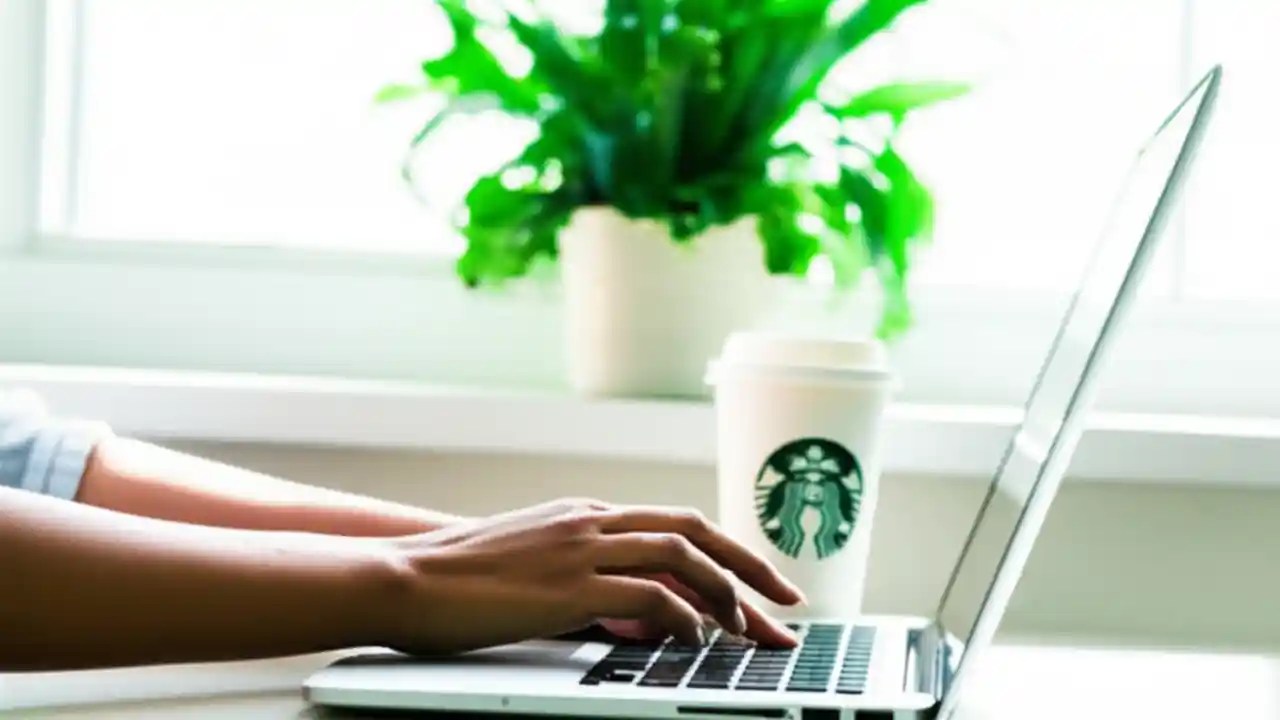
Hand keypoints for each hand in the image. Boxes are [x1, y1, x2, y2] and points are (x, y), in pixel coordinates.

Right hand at [376, 498, 803, 654]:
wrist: (405, 577)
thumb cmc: (460, 579)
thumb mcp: (534, 566)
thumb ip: (589, 579)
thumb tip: (639, 612)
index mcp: (586, 514)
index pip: (675, 524)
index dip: (726, 552)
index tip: (758, 583)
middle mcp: (593, 521)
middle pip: (696, 531)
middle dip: (751, 566)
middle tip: (788, 602)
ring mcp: (583, 549)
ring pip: (684, 557)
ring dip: (727, 595)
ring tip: (749, 631)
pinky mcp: (570, 586)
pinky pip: (651, 596)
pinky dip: (683, 617)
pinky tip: (693, 641)